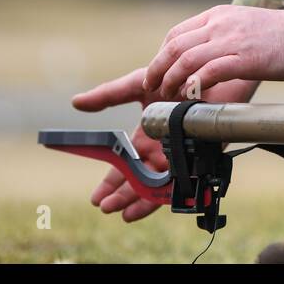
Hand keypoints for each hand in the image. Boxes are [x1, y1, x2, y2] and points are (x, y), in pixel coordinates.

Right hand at [70, 69, 257, 221]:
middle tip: (105, 207)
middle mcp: (161, 151)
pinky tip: (154, 202)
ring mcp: (179, 155)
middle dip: (121, 195)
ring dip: (138, 199)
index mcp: (145, 139)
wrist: (207, 72)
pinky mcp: (198, 157)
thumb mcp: (137, 85)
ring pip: (157, 185)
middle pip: (138, 181)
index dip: (110, 183)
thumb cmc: (175, 76)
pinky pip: (181, 181)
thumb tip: (76, 102)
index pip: (124, 166)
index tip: (96, 198)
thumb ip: (108, 95)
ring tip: (122, 211)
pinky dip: (166, 195)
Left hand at [142, 4, 283, 98]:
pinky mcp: (245, 59)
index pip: (177, 33)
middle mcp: (221, 23)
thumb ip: (226, 35)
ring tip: (167, 97)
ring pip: (185, 59)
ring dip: (170, 81)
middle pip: (174, 46)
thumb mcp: (247, 25)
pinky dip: (193, 86)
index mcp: (220, 14)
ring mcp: (232, 40)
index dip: (162, 56)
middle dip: (156, 70)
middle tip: (151, 89)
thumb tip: (209, 57)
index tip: (159, 74)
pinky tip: (190, 98)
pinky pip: (208, 72)